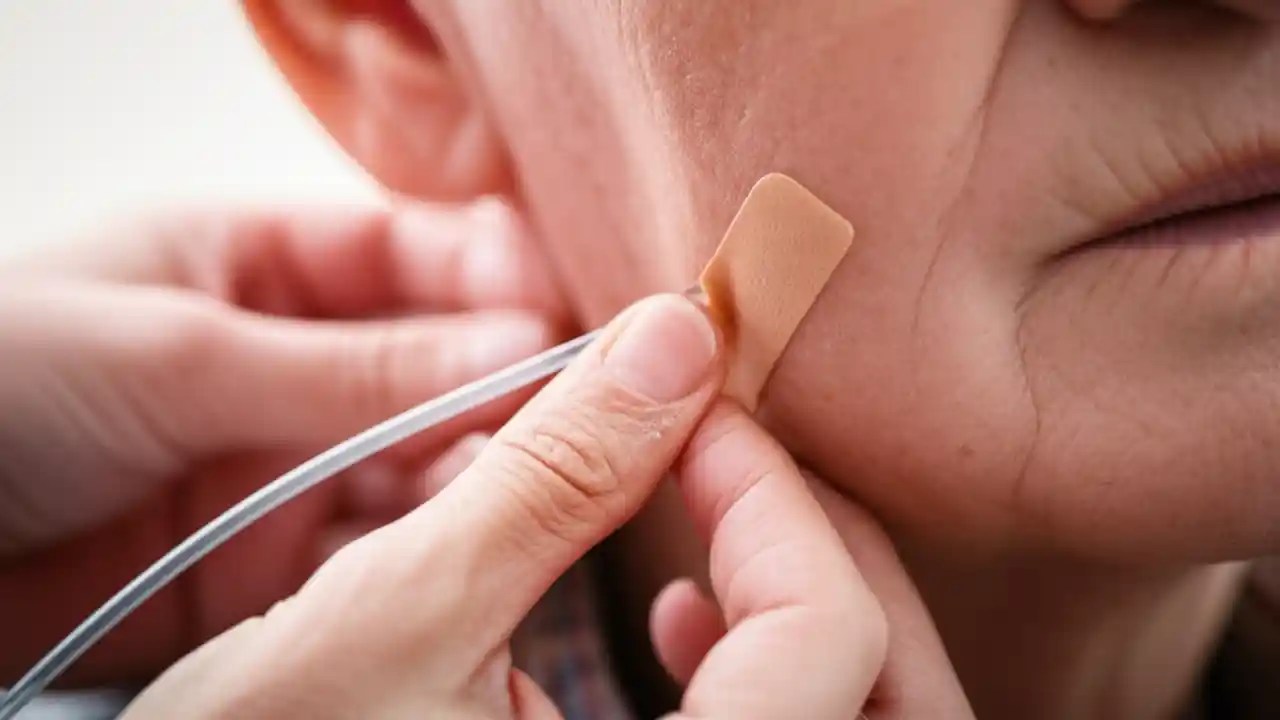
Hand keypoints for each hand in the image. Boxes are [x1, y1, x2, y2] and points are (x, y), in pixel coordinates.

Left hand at [0, 200, 565, 684]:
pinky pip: (384, 546)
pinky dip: (435, 545)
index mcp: (254, 264)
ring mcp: (289, 463)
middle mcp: (289, 361)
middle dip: (504, 377)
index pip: (407, 251)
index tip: (554, 310)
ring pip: (423, 457)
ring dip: (483, 464)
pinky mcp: (279, 561)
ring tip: (538, 476)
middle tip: (575, 403)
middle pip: (433, 359)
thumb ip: (350, 365)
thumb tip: (515, 347)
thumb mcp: (177, 352)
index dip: (490, 273)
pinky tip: (476, 540)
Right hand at [125, 295, 935, 719]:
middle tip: (730, 459)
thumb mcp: (390, 616)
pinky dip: (758, 672)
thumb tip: (670, 339)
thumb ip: (547, 477)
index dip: (772, 493)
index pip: (831, 636)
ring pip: (853, 717)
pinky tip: (678, 619)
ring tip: (714, 529)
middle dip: (823, 549)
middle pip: (892, 693)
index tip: (688, 409)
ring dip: (806, 609)